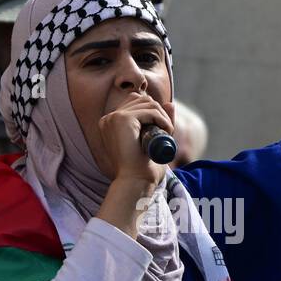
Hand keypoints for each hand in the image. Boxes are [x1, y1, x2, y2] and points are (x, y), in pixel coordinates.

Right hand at [94, 92, 175, 240]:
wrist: (135, 181)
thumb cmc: (142, 168)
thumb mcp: (153, 140)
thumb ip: (160, 121)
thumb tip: (171, 103)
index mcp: (110, 123)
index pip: (134, 101)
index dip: (152, 110)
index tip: (162, 127)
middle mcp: (109, 118)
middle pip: (141, 99)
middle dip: (158, 112)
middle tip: (166, 131)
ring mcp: (114, 117)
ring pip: (148, 104)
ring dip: (163, 116)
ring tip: (167, 133)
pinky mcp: (122, 119)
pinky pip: (150, 110)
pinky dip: (162, 119)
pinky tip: (166, 131)